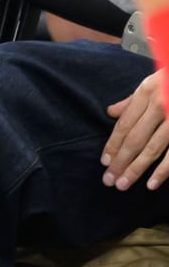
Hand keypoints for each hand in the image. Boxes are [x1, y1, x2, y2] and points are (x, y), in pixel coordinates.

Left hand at [102, 72, 168, 189]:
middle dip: (120, 161)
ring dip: (136, 169)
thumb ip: (132, 100)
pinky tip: (151, 183)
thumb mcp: (153, 82)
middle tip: (109, 180)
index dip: (112, 145)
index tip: (104, 163)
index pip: (124, 124)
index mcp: (147, 92)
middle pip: (134, 139)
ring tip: (123, 184)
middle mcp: (159, 105)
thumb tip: (111, 113)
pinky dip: (163, 171)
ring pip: (151, 148)